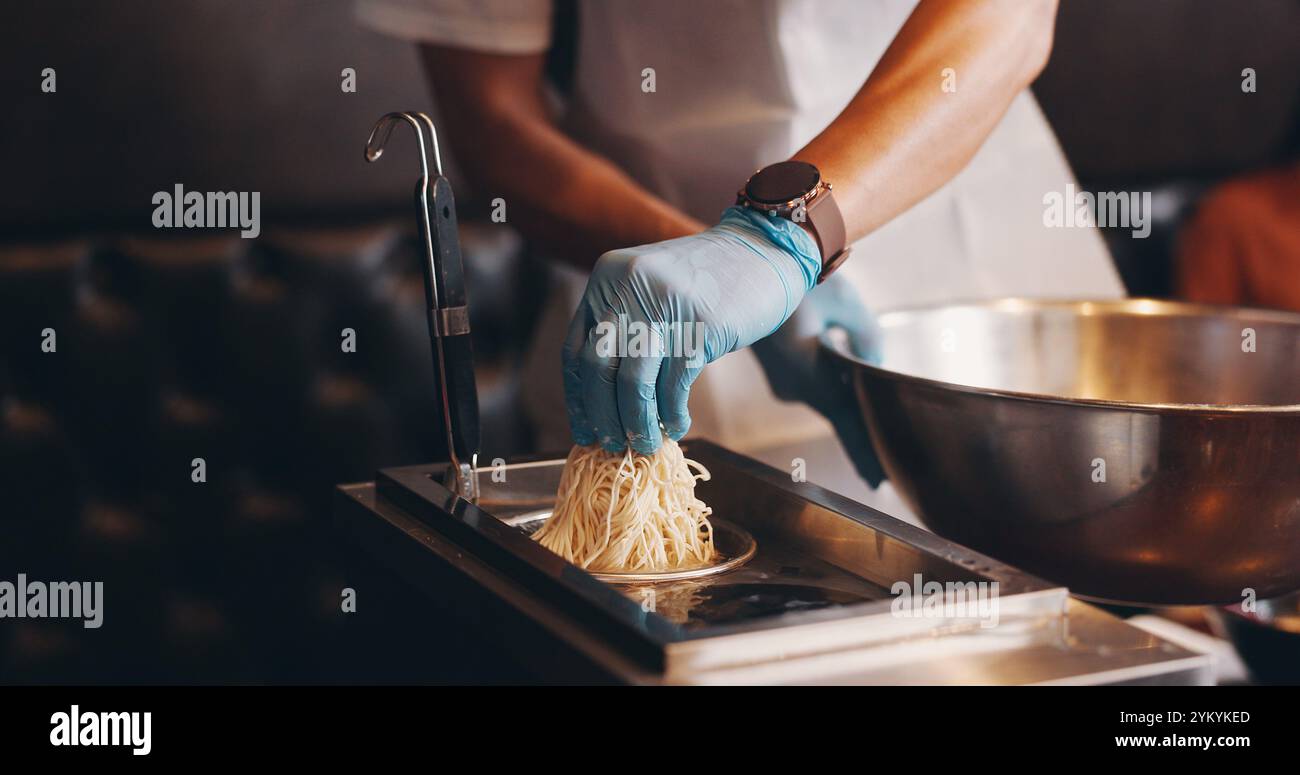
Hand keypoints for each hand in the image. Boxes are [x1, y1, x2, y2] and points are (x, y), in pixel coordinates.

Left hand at [563, 206, 822, 453]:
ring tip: (644, 445)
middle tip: (612, 445)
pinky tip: (676, 426)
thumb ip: (624, 322)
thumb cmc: (706, 278)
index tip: (585, 429)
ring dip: (636, 423)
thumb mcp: (650, 285)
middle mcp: (629, 288)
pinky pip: (674, 384)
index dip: (578, 398)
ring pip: (632, 382)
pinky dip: (671, 413)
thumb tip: (603, 397)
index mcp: (608, 278)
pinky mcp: (700, 327)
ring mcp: (664, 306)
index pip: (576, 349)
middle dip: (602, 415)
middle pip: (598, 368)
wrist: (762, 250)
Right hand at [750, 274, 885, 486]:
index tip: (879, 483)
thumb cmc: (797, 275)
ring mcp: (784, 382)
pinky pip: (812, 381)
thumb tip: (873, 363)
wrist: (745, 260)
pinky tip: (840, 354)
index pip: (848, 425)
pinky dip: (830, 376)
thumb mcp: (845, 302)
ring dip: (847, 388)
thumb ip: (867, 336)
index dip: (866, 454)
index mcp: (812, 378)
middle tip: (892, 442)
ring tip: (869, 380)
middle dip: (864, 417)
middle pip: (840, 411)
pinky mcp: (778, 371)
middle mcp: (795, 388)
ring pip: (825, 393)